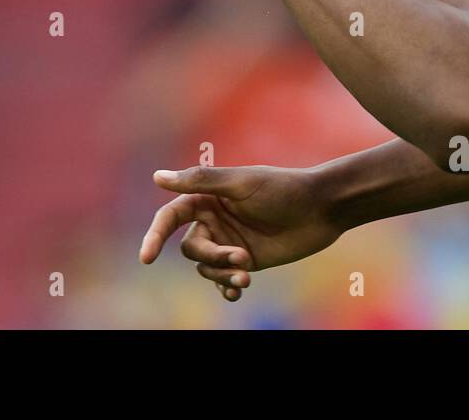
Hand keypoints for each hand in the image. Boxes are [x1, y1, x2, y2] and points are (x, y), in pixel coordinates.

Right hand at [138, 164, 343, 301]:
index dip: (155, 235)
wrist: (321, 208)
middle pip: (191, 248)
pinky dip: (226, 287)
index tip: (147, 258)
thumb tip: (157, 177)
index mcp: (207, 197)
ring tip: (246, 274)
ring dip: (222, 274)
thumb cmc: (283, 188)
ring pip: (207, 268)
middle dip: (211, 257)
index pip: (170, 216)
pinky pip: (224, 280)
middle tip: (240, 258)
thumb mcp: (242, 183)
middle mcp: (214, 220)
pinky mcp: (245, 262)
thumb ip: (201, 181)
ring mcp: (229, 242)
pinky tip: (236, 291)